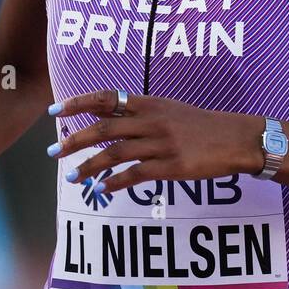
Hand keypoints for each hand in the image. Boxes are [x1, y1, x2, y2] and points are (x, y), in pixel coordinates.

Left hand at [46, 90, 264, 194]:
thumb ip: (137, 112)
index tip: (55, 111)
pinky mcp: (170, 166)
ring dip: (89, 167)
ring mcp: (160, 144)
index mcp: (149, 103)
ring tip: (73, 177)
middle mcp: (151, 121)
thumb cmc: (201, 125)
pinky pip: (134, 175)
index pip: (105, 99)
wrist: (235, 138)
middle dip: (74, 141)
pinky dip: (114, 183)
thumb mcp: (168, 109)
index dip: (78, 103)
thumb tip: (103, 115)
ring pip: (114, 155)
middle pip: (103, 129)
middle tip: (53, 152)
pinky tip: (101, 189)